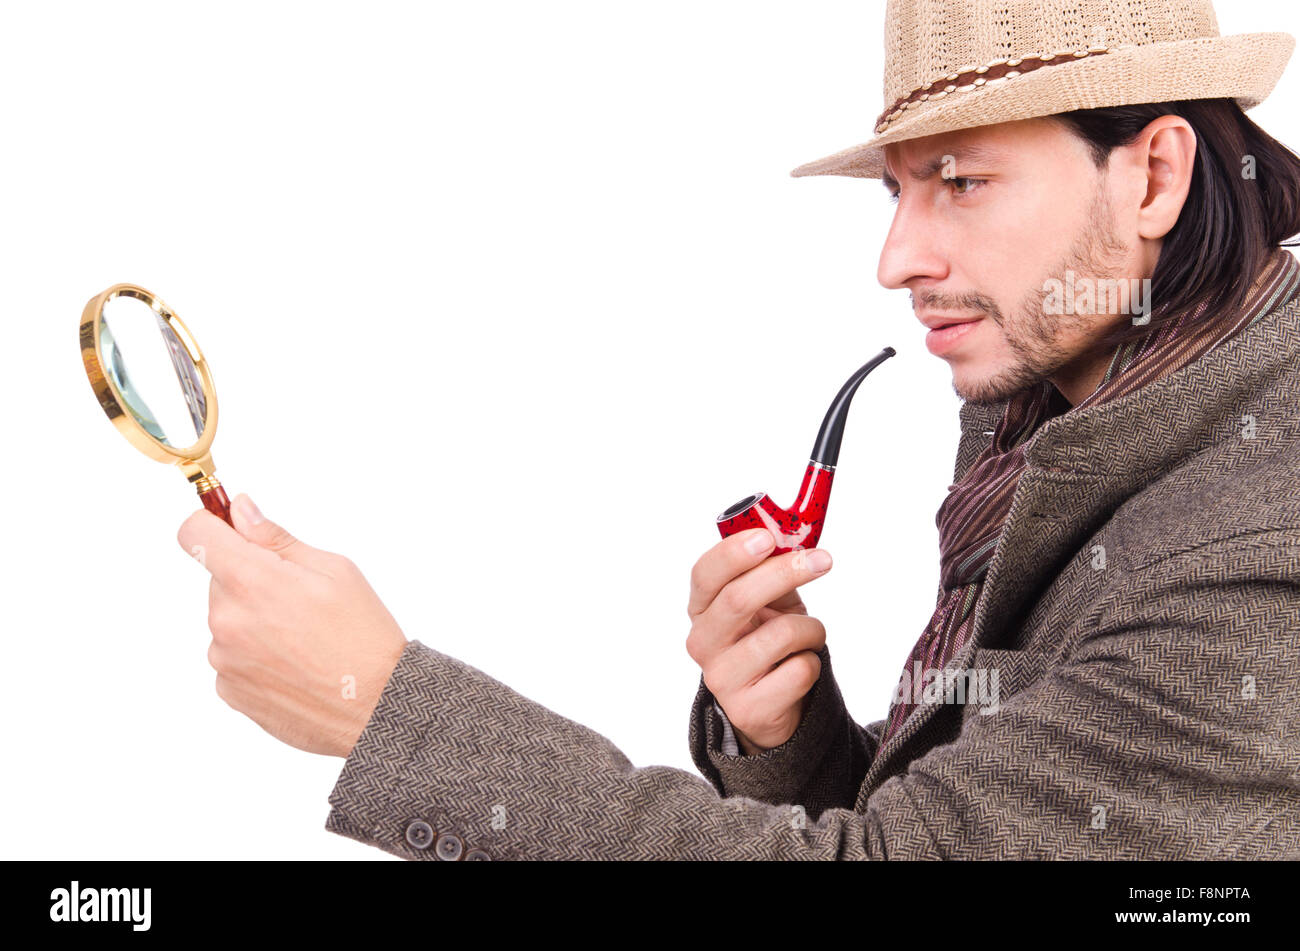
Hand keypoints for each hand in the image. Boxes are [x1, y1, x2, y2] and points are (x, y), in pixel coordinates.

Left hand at [176, 493, 407, 757]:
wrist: (377, 705)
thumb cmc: (363, 634)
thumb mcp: (334, 569)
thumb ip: (276, 539)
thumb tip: (241, 510)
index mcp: (251, 580)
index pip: (194, 534)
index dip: (211, 525)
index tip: (230, 531)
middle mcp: (226, 619)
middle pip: (219, 581)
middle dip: (250, 581)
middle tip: (299, 600)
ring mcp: (223, 659)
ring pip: (228, 621)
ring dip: (253, 621)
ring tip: (302, 640)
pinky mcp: (229, 691)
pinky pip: (233, 658)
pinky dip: (256, 657)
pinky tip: (295, 666)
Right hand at [686, 528, 831, 753]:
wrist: (775, 702)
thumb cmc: (770, 640)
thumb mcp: (769, 601)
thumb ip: (773, 570)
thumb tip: (793, 538)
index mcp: (702, 608)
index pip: (705, 573)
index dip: (734, 552)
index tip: (768, 536)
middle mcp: (702, 642)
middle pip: (738, 598)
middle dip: (785, 572)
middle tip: (822, 560)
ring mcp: (721, 678)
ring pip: (781, 635)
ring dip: (811, 629)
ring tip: (810, 636)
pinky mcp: (747, 709)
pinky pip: (799, 671)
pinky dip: (813, 663)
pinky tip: (800, 667)